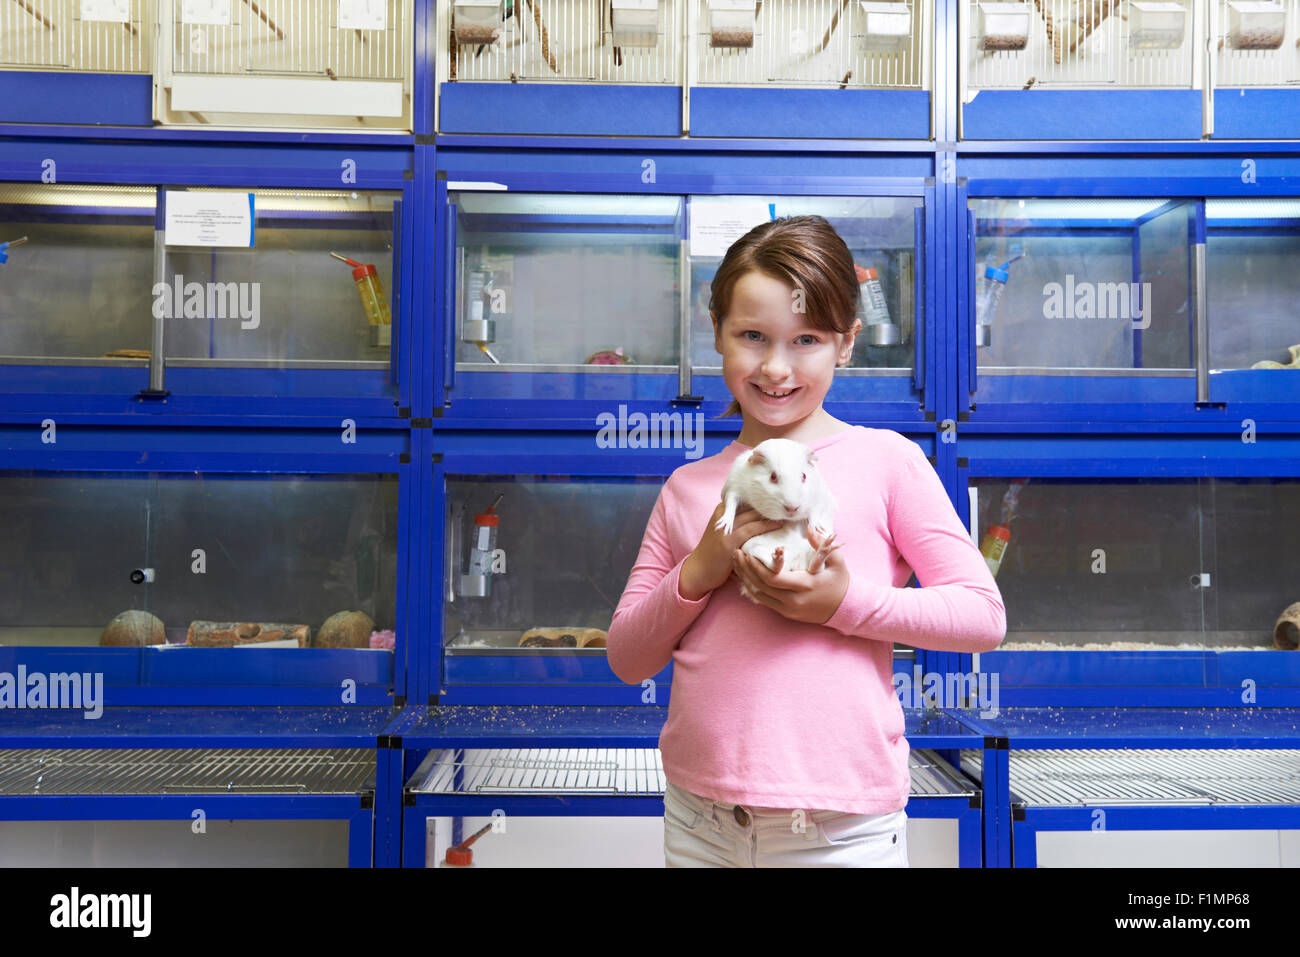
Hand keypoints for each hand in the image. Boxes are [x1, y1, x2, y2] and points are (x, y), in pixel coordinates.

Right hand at [680, 502, 782, 600]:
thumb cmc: (714, 552)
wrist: (699, 570)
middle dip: (769, 505)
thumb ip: (738, 522)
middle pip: (750, 504)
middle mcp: (722, 515)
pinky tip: (779, 526)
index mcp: (722, 510)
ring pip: (753, 515)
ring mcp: (725, 528)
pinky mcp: (728, 541)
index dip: (763, 497)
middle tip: (787, 506)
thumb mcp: (724, 531)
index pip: (746, 498)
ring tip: (787, 515)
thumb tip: (761, 515)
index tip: (780, 499)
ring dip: (771, 515)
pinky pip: (751, 530)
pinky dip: (767, 527)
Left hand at [730, 525, 848, 624]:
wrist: (844, 608)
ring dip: (746, 579)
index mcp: (805, 585)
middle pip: (762, 586)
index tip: (748, 553)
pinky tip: (745, 577)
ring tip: (736, 563)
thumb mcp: (837, 561)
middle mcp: (794, 600)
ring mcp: (788, 609)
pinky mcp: (785, 613)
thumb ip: (823, 545)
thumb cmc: (839, 581)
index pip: (774, 579)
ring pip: (759, 595)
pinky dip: (752, 589)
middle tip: (736, 553)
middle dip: (746, 570)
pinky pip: (764, 601)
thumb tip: (810, 528)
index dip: (757, 567)